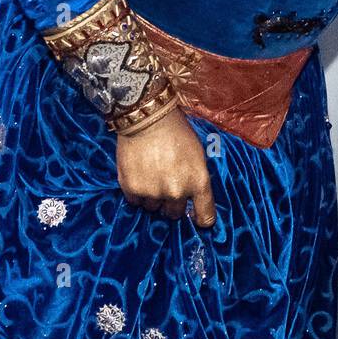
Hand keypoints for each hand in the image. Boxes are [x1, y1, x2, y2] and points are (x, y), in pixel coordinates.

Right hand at [115, 106, 217, 226]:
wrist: (148, 119)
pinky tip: (139, 174)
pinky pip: (136, 202)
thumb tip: (191, 198)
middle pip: (174, 214)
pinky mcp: (132, 189)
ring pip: (153, 208)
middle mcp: (177, 192)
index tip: (198, 219)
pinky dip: (137, 192)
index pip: (205, 216)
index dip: (202, 219)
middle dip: (172, 204)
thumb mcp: (198, 155)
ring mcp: (153, 192)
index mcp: (198, 182)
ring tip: (151, 175)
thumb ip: (196, 179)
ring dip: (153, 197)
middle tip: (167, 186)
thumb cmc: (177, 133)